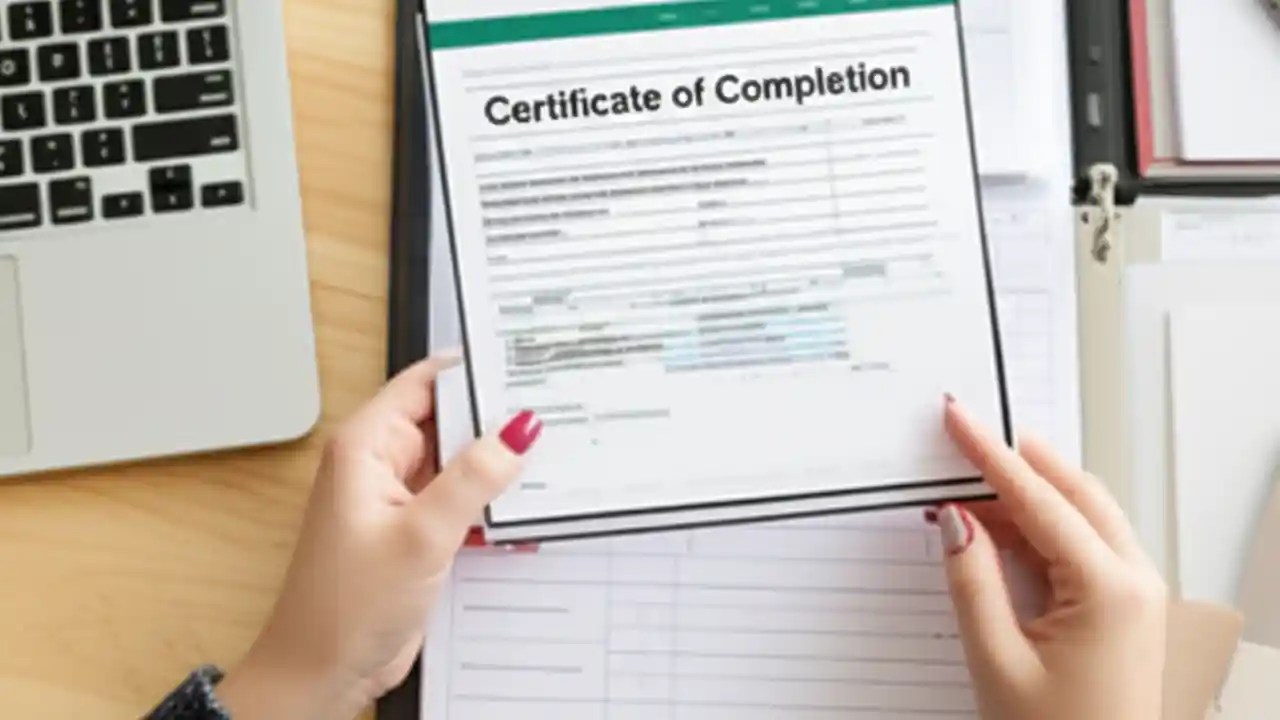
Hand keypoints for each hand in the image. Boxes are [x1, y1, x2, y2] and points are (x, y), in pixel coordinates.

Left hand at [216, 356, 542, 719]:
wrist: (323, 673)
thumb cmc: (344, 608)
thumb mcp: (421, 535)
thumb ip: (473, 478)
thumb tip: (518, 429)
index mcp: (366, 446)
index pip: (426, 382)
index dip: (474, 371)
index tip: (524, 366)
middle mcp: (381, 464)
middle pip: (448, 420)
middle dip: (496, 421)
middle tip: (554, 417)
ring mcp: (400, 499)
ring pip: (460, 462)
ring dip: (498, 468)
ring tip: (550, 464)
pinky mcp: (415, 531)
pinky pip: (460, 501)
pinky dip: (490, 505)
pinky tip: (525, 514)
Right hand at [935, 398, 1167, 719]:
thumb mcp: (996, 660)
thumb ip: (972, 581)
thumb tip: (955, 520)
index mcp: (1109, 589)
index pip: (1039, 499)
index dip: (990, 454)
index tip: (959, 417)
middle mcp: (1135, 583)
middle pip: (1073, 493)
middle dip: (1016, 463)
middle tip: (965, 440)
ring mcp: (1137, 596)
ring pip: (1082, 516)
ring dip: (1029, 497)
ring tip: (968, 493)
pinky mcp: (1126, 611)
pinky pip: (1085, 546)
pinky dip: (1043, 530)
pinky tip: (1001, 535)